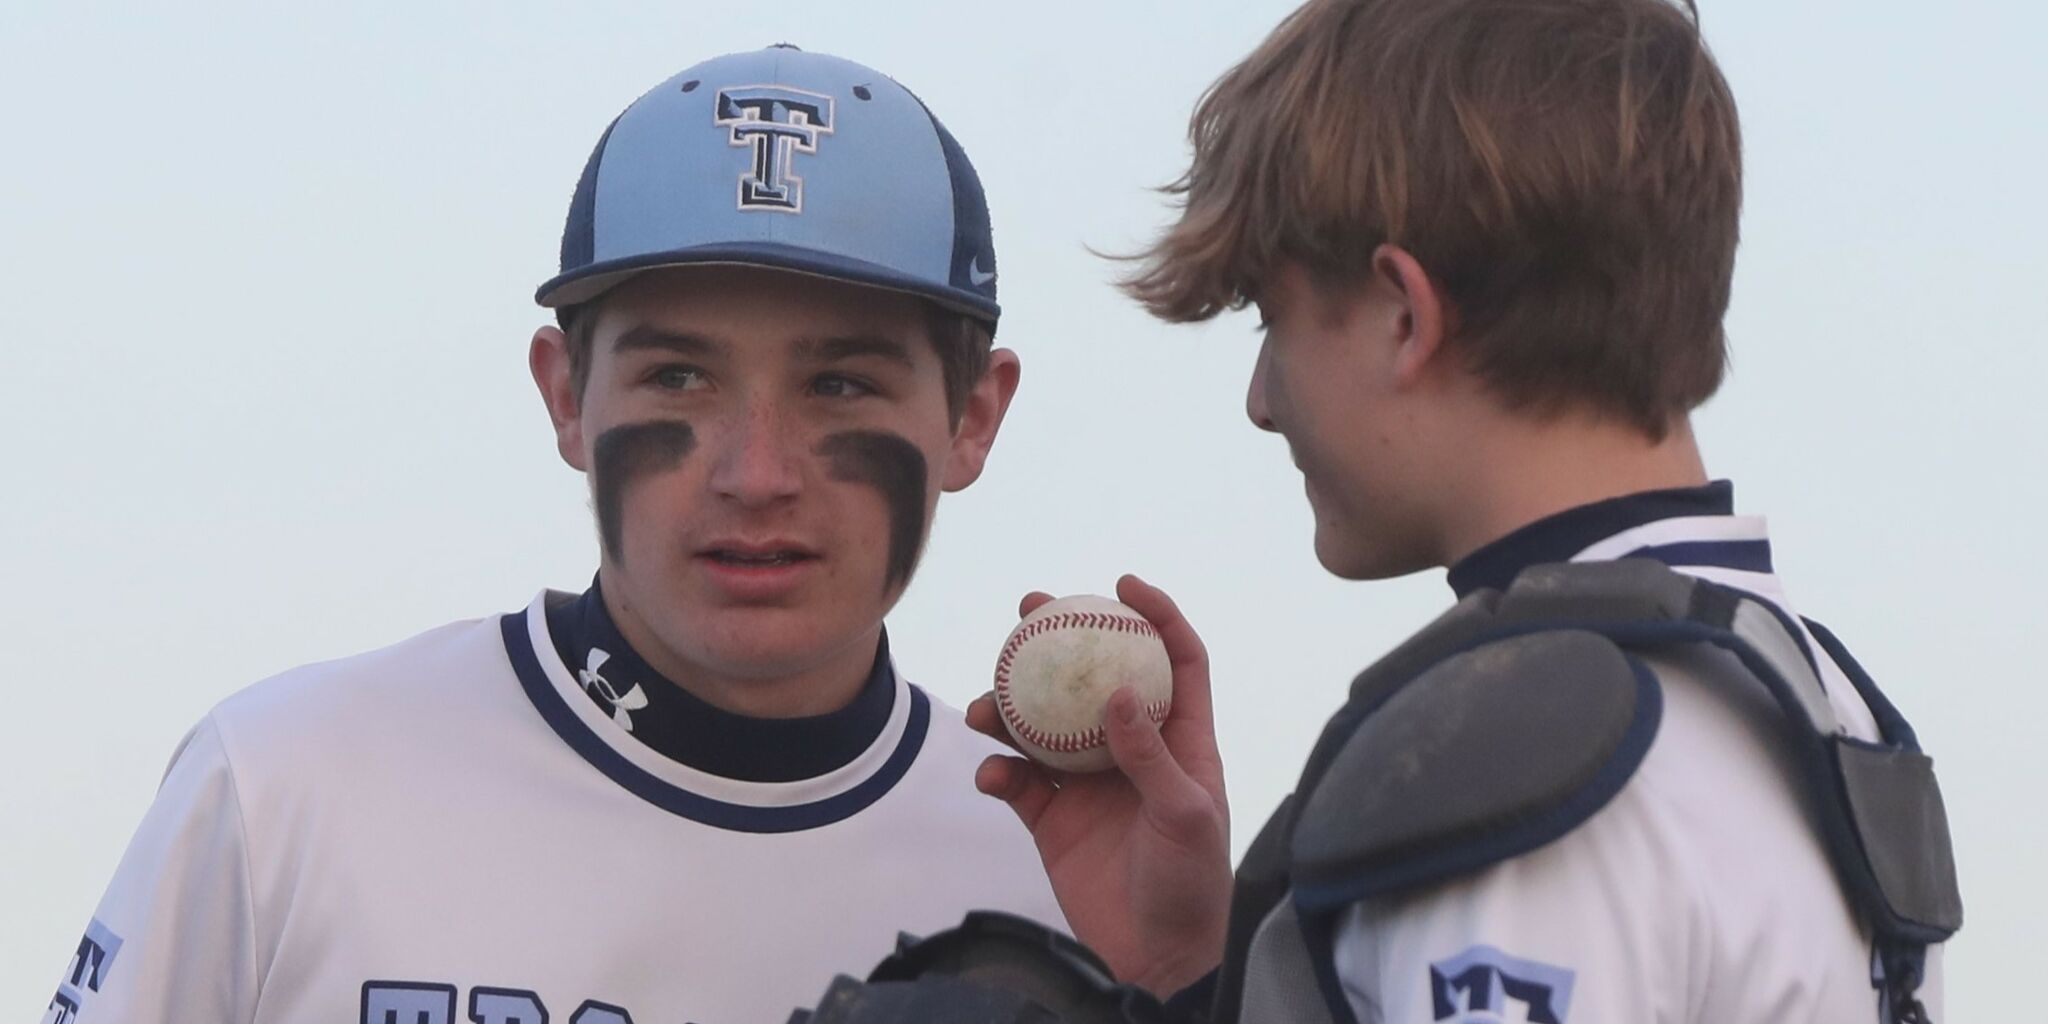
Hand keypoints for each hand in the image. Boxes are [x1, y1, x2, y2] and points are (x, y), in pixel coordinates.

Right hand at [969, 573, 1231, 995]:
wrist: (1158, 954)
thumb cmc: (1193, 883)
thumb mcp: (1186, 814)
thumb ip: (1151, 755)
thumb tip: (1114, 694)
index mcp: (1180, 739)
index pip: (1175, 660)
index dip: (1156, 615)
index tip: (1122, 585)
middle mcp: (1131, 750)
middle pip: (1094, 676)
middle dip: (1061, 638)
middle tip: (1028, 609)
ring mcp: (1087, 782)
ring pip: (1041, 724)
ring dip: (1010, 707)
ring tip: (987, 707)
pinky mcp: (1052, 819)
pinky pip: (1016, 782)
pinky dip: (999, 773)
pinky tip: (992, 776)